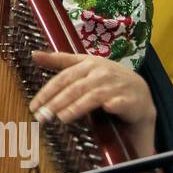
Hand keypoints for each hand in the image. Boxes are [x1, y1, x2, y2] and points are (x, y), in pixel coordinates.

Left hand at [27, 51, 156, 157]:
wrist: (139, 91)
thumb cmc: (106, 78)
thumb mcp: (83, 66)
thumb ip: (60, 61)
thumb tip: (33, 54)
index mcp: (89, 64)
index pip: (63, 78)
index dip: (47, 92)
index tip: (33, 106)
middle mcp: (102, 73)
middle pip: (75, 88)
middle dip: (56, 102)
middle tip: (42, 117)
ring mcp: (117, 86)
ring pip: (93, 96)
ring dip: (77, 107)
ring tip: (61, 118)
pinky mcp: (131, 100)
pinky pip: (120, 102)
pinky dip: (113, 104)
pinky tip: (106, 108)